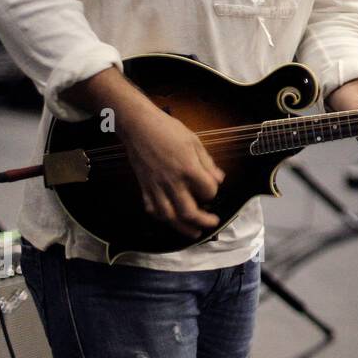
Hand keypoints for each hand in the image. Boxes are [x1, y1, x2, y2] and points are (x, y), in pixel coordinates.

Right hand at [117, 102, 224, 238]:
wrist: (138, 126)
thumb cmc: (168, 129)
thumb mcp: (195, 141)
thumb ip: (208, 163)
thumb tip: (219, 178)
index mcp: (188, 168)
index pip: (208, 191)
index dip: (213, 192)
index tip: (213, 189)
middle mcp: (172, 182)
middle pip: (188, 212)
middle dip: (203, 221)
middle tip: (212, 222)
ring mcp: (156, 186)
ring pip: (169, 216)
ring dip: (182, 228)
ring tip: (194, 232)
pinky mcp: (144, 187)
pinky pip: (152, 208)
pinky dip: (162, 217)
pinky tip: (170, 219)